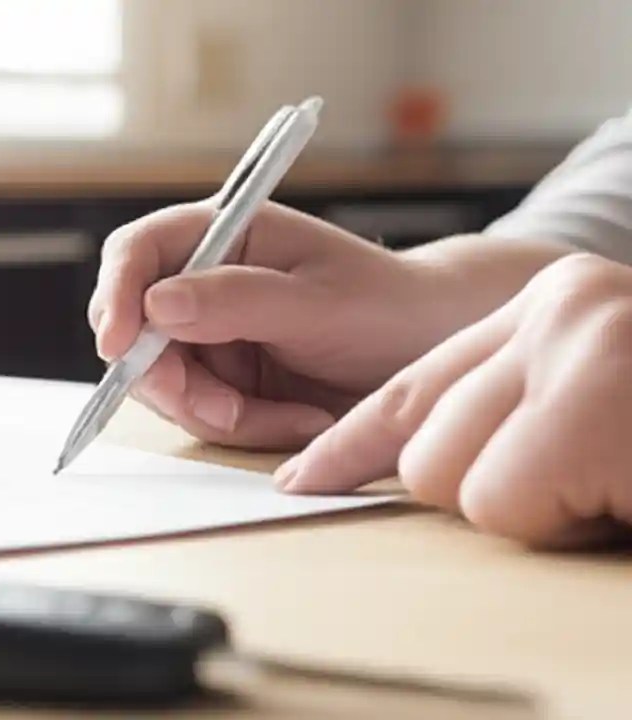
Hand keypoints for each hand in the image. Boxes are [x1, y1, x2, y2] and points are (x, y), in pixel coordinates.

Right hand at [88, 201, 461, 448]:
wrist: (430, 355)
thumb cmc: (389, 307)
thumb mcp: (319, 302)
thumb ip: (237, 300)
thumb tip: (156, 303)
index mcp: (225, 233)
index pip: (138, 251)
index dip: (115, 294)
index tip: (119, 346)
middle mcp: (203, 280)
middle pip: (133, 328)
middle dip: (170, 378)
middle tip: (227, 411)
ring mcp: (207, 333)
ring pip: (162, 382)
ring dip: (217, 412)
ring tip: (293, 416)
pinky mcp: (221, 379)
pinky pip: (199, 413)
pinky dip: (243, 427)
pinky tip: (298, 420)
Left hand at [281, 254, 631, 546]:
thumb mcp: (600, 393)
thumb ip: (515, 409)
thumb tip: (424, 465)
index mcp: (552, 304)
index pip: (415, 383)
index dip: (352, 443)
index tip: (299, 479)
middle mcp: (556, 312)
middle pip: (419, 446)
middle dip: (487, 492)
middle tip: (588, 488)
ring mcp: (575, 349)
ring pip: (445, 480)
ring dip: (531, 514)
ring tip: (615, 486)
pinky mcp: (593, 405)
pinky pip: (504, 507)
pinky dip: (565, 528)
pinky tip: (621, 497)